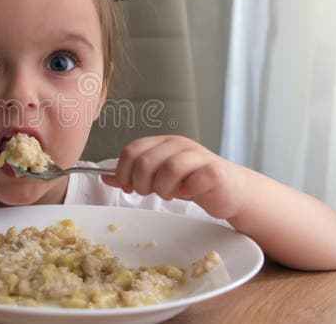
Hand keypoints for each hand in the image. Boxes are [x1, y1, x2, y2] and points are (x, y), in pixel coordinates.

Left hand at [101, 135, 249, 218]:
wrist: (231, 190)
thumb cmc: (193, 182)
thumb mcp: (159, 177)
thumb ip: (134, 175)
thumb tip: (105, 178)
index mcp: (163, 142)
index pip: (132, 150)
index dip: (123, 171)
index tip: (127, 186)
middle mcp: (179, 144)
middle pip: (145, 162)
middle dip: (141, 183)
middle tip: (149, 193)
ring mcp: (198, 156)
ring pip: (168, 170)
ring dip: (162, 189)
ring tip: (169, 194)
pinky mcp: (214, 172)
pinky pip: (192, 182)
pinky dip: (186, 192)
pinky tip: (189, 193)